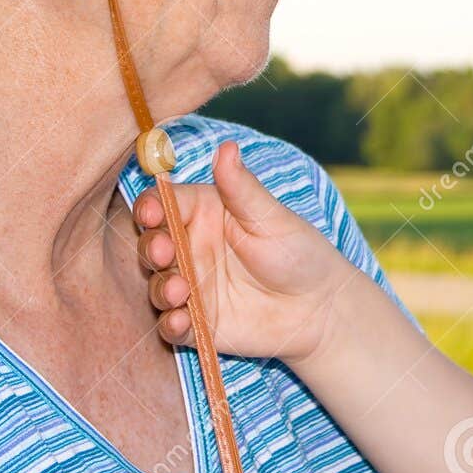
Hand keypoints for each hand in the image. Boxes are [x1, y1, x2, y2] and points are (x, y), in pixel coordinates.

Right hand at [133, 141, 357, 364]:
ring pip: (158, 285)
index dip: (151, 206)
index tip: (151, 212)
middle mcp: (191, 248)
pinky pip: (172, 325)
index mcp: (204, 213)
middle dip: (150, 247)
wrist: (321, 308)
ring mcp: (191, 287)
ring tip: (181, 291)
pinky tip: (181, 321)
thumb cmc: (299, 251)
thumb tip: (226, 146)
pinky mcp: (197, 323)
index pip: (165, 204)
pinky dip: (171, 324)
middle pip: (152, 243)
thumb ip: (242, 188)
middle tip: (163, 252)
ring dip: (162, 288)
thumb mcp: (271, 218)